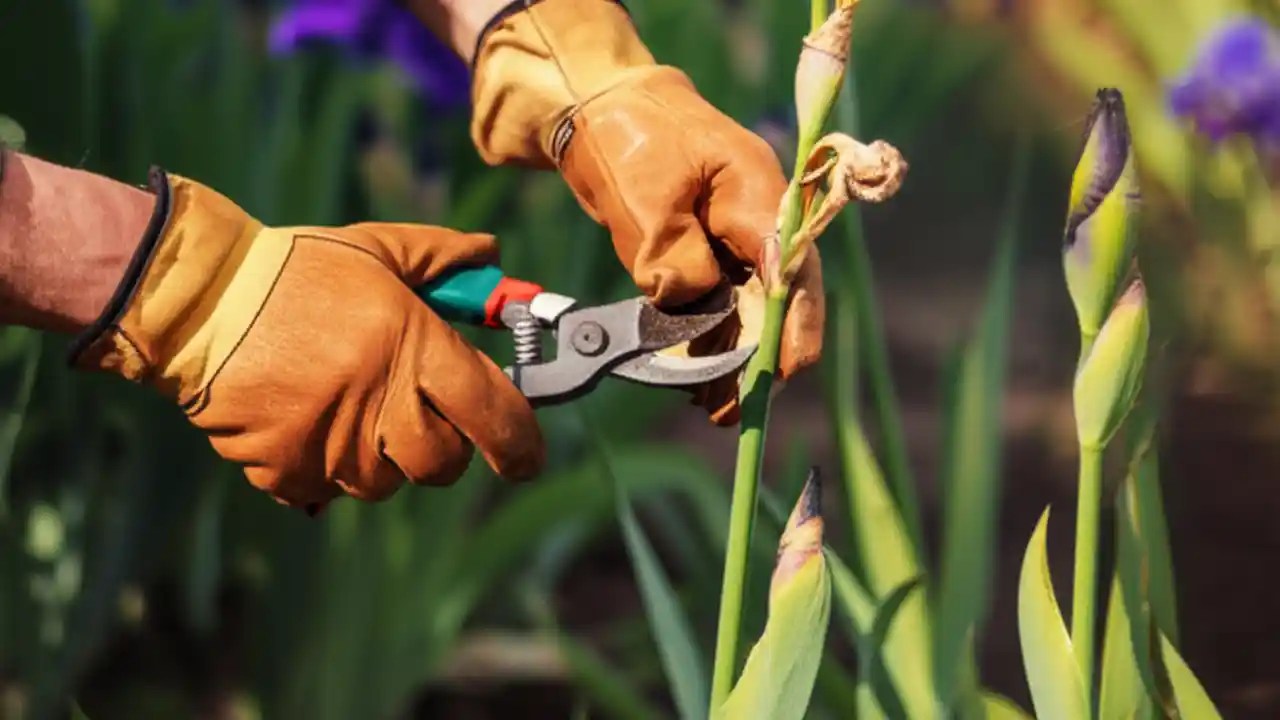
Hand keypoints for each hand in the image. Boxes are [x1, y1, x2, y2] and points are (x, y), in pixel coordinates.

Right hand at [72, 171, 543, 511]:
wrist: (198, 301)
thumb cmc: (298, 270)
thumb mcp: (377, 248)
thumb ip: (445, 258)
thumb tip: (494, 256)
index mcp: (413, 346)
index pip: (494, 415)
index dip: (520, 444)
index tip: (524, 455)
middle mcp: (380, 401)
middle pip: (442, 464)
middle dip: (442, 448)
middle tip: (415, 413)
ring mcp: (330, 442)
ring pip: (384, 483)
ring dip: (379, 456)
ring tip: (346, 404)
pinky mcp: (286, 469)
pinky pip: (327, 491)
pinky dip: (323, 466)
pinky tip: (305, 419)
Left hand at [469, 0, 823, 423]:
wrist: (601, 105)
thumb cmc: (626, 138)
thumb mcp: (644, 200)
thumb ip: (672, 257)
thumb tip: (688, 302)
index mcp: (757, 194)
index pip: (788, 270)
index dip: (788, 327)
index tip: (780, 374)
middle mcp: (758, 218)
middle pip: (777, 298)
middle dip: (759, 356)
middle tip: (733, 408)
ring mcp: (738, 234)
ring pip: (750, 307)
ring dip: (733, 355)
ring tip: (715, 406)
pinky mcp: (713, 248)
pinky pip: (723, 301)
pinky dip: (710, 337)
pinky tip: (697, 376)